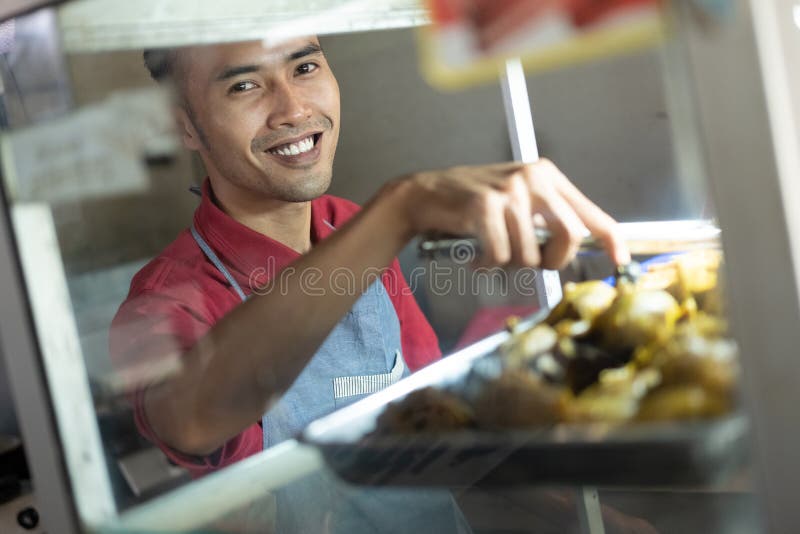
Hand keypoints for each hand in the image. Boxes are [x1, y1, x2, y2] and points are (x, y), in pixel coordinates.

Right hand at [390, 159, 630, 268]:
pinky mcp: (485, 206)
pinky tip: (476, 254)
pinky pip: (501, 255)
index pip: (591, 213)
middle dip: (552, 260)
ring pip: (530, 253)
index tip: (621, 260)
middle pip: (569, 236)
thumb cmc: (473, 204)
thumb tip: (577, 248)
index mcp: (547, 176)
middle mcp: (533, 178)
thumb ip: (547, 219)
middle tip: (531, 262)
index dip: (610, 239)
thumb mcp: (518, 201)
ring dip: (511, 263)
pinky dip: (488, 263)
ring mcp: (509, 190)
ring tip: (493, 251)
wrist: (426, 194)